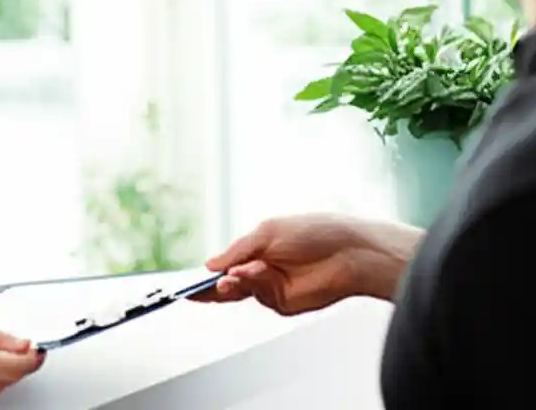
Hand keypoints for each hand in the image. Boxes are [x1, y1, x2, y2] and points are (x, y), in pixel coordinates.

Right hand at [193, 213, 420, 315]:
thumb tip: (212, 265)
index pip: (225, 265)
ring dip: (235, 283)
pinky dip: (255, 285)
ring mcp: (272, 288)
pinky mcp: (284, 303)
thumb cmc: (316, 233)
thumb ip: (237, 251)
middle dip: (211, 287)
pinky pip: (259, 297)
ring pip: (240, 291)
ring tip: (237, 275)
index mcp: (257, 250)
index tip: (186, 285)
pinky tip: (259, 274)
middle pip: (227, 285)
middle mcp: (262, 270)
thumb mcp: (267, 232)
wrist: (349, 253)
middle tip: (197, 290)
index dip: (206, 275)